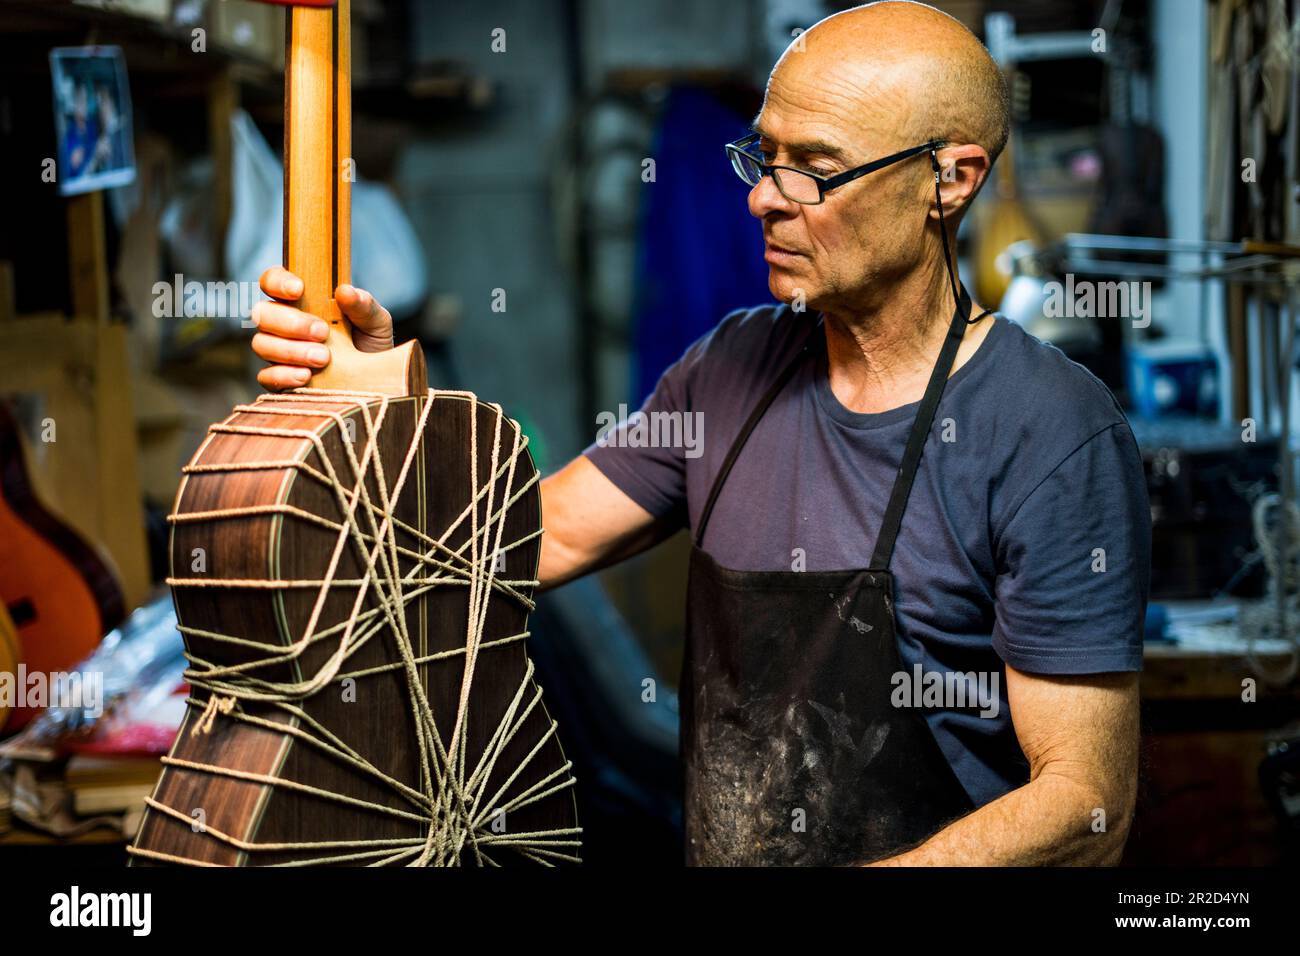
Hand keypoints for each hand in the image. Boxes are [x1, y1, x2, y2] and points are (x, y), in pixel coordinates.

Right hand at [251, 267, 394, 390]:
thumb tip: (345, 291)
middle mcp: (282, 324)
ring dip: (290, 350)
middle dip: (290, 322)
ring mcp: (277, 352)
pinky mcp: (279, 380)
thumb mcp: (375, 322)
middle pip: (262, 313)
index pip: (272, 281)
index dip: (278, 282)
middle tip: (322, 333)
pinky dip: (283, 376)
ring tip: (323, 358)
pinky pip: (265, 377)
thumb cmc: (371, 345)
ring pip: (261, 344)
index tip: (298, 289)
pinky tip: (306, 377)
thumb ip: (363, 305)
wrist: (377, 384)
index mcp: (301, 300)